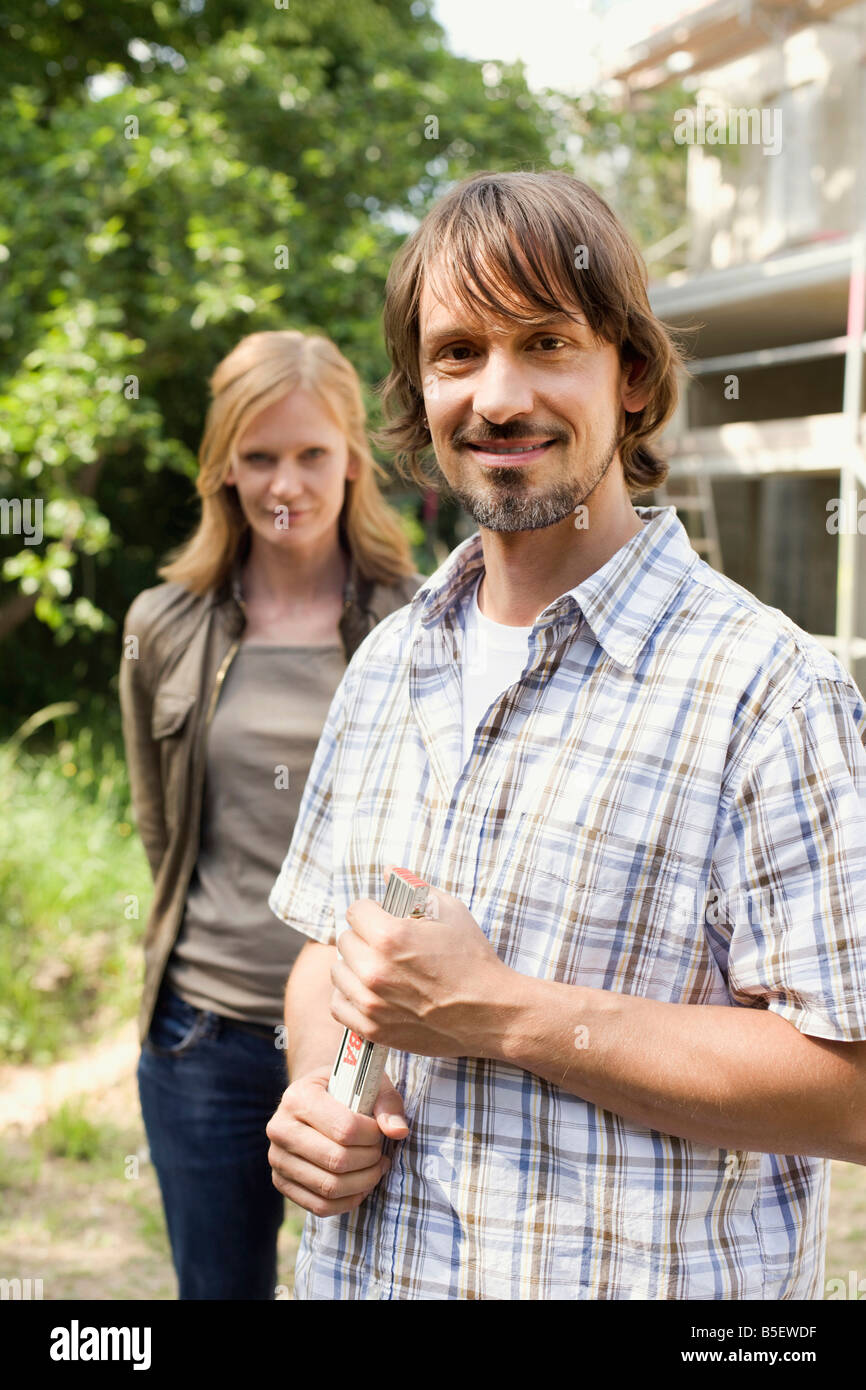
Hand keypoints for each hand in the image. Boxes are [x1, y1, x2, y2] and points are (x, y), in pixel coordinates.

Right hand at [266, 1064, 408, 1217]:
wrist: (313, 1099)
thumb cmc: (344, 1090)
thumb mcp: (367, 1083)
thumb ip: (387, 1104)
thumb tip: (398, 1132)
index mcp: (299, 1097)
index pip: (344, 1128)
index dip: (372, 1135)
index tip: (379, 1131)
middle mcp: (280, 1128)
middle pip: (337, 1160)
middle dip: (369, 1160)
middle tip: (380, 1152)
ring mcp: (277, 1158)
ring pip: (329, 1187)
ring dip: (363, 1182)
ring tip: (376, 1168)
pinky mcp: (281, 1182)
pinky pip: (319, 1206)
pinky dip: (348, 1201)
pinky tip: (361, 1185)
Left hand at [328, 865, 511, 1058]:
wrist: (489, 1013)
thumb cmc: (472, 960)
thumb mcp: (450, 912)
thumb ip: (413, 888)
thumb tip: (387, 869)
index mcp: (390, 936)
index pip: (355, 911)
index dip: (373, 911)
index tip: (385, 919)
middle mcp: (374, 969)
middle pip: (345, 940)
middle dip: (364, 937)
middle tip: (388, 945)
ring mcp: (371, 1002)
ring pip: (338, 971)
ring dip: (354, 966)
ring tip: (380, 968)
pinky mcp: (372, 1028)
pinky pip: (338, 1005)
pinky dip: (349, 996)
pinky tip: (370, 991)